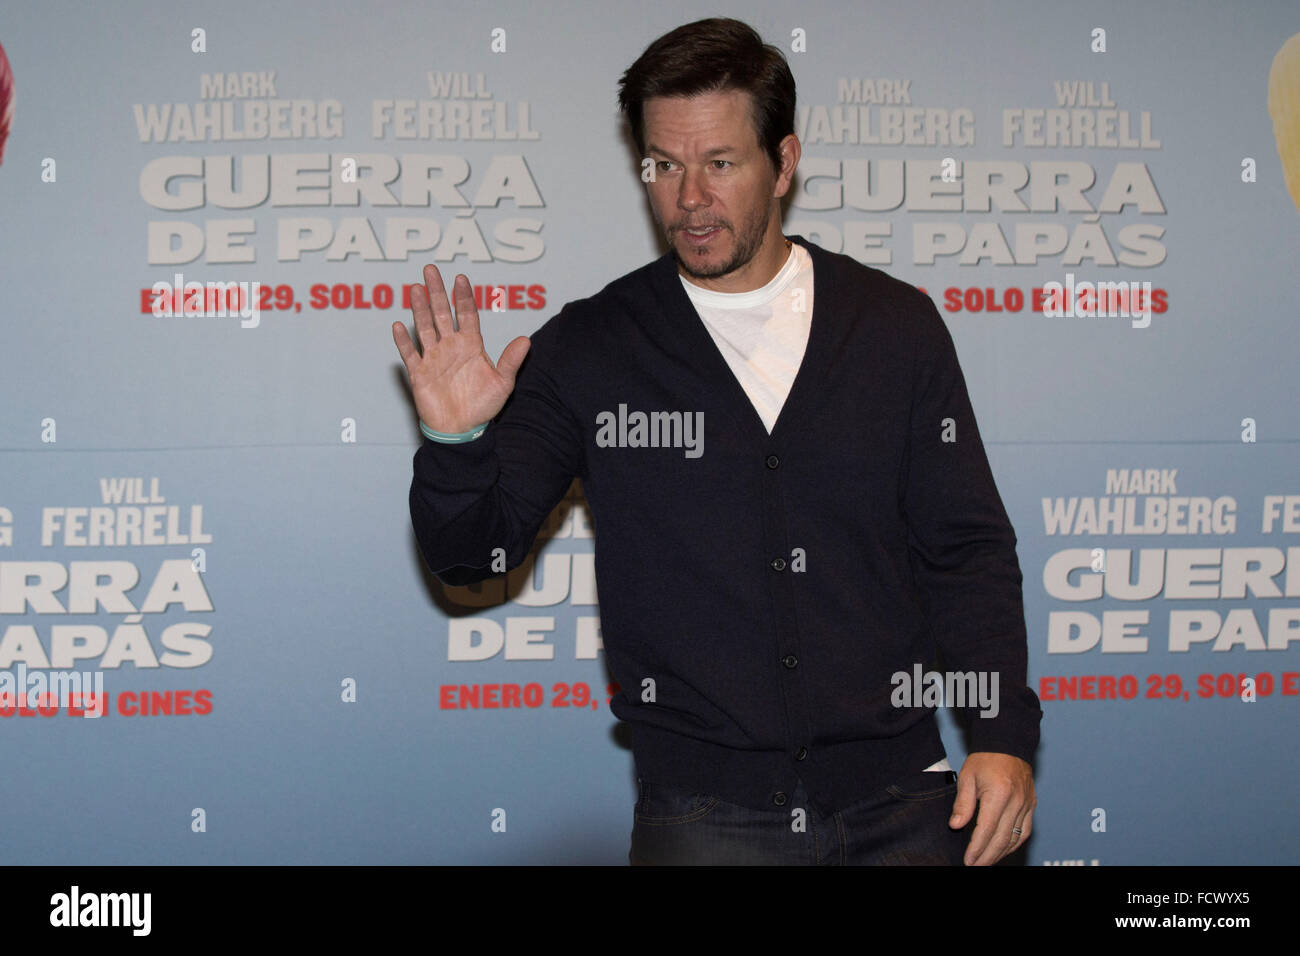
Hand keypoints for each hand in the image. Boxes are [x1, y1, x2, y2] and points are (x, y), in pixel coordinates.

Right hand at [392, 265, 530, 432]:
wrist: (462, 430)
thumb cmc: (483, 406)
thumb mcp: (502, 383)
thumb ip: (511, 361)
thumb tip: (526, 340)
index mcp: (471, 345)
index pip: (467, 314)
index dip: (464, 297)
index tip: (461, 278)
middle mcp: (451, 347)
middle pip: (441, 313)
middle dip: (437, 291)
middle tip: (430, 269)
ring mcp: (434, 358)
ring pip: (424, 327)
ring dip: (419, 308)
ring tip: (414, 288)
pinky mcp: (419, 373)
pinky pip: (410, 354)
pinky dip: (403, 341)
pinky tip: (398, 326)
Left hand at [949, 752, 1034, 865]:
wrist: (1008, 744)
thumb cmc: (985, 759)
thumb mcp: (967, 777)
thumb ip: (962, 803)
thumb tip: (955, 826)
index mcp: (999, 794)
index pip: (986, 829)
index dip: (976, 848)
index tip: (968, 860)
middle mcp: (1016, 802)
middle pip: (1002, 839)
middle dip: (987, 857)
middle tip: (975, 866)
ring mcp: (1027, 805)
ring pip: (1016, 839)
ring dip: (1001, 854)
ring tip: (986, 861)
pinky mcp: (1032, 806)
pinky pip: (1025, 831)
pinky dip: (1014, 844)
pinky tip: (1002, 850)